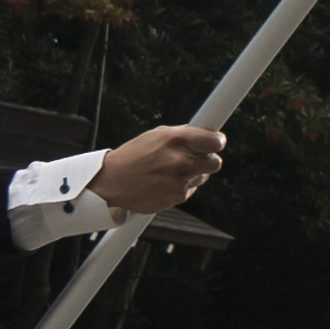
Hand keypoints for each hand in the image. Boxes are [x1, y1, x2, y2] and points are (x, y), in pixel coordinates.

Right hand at [93, 124, 227, 214]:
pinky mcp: (178, 196)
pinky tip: (164, 182)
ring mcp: (180, 180)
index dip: (217, 142)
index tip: (215, 143)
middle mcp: (181, 160)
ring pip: (204, 176)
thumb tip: (208, 132)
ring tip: (169, 171)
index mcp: (176, 139)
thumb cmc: (134, 156)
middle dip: (207, 160)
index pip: (216, 141)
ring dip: (193, 174)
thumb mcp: (157, 135)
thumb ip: (184, 134)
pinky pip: (191, 189)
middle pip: (215, 162)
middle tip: (194, 158)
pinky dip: (182, 186)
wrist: (112, 182)